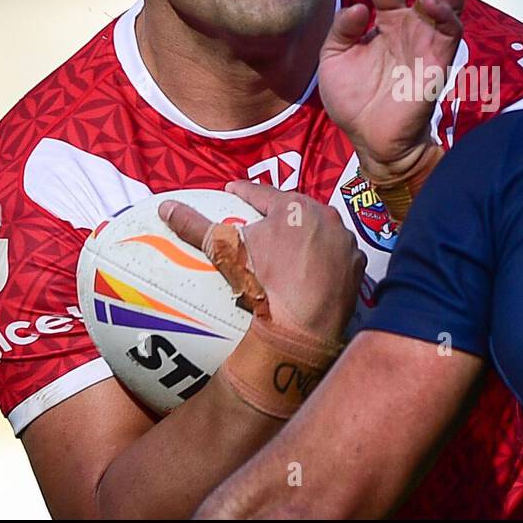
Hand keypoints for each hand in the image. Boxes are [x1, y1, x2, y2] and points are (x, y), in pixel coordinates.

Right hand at [159, 181, 365, 343]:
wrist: (299, 331)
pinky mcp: (356, 269)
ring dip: (306, 234)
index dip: (244, 192)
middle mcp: (326, 217)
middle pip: (296, 209)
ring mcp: (345, 243)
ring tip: (287, 246)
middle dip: (279, 212)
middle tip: (260, 221)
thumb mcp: (225, 252)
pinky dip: (325, 259)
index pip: (262, 192)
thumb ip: (195, 226)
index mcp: (294, 207)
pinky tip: (312, 270)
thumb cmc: (260, 286)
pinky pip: (337, 256)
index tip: (232, 191)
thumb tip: (166, 206)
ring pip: (321, 231)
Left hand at [320, 0, 464, 180]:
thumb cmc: (353, 100)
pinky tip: (429, 2)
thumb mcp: (334, 57)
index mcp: (388, 20)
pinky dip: (444, 12)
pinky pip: (451, 30)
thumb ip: (343, 27)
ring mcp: (428, 40)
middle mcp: (412, 25)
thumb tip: (358, 4)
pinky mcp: (440, 60)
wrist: (370, 140)